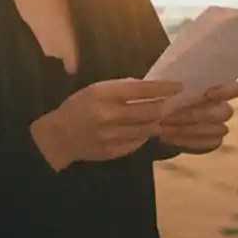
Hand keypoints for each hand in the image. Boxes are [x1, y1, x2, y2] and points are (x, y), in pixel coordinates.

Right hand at [31, 78, 182, 169]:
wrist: (59, 137)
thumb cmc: (77, 108)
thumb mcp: (94, 90)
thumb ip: (119, 89)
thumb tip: (147, 88)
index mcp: (102, 94)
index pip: (140, 89)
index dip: (162, 88)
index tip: (178, 86)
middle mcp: (108, 115)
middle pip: (150, 111)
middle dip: (164, 107)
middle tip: (171, 104)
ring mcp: (112, 136)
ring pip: (148, 129)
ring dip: (156, 122)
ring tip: (159, 117)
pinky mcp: (115, 151)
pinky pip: (139, 142)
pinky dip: (144, 135)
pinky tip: (142, 130)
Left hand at [156, 81, 237, 153]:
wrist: (157, 116)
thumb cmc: (165, 93)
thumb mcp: (166, 81)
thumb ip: (173, 79)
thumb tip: (175, 82)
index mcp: (216, 88)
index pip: (236, 89)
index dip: (228, 91)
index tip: (208, 94)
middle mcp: (221, 107)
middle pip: (226, 112)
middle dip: (200, 115)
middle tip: (172, 115)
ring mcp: (219, 125)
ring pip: (219, 129)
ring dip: (191, 129)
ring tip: (165, 126)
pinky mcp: (212, 141)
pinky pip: (209, 143)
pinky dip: (188, 140)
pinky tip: (169, 137)